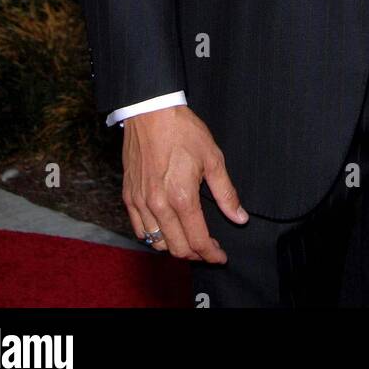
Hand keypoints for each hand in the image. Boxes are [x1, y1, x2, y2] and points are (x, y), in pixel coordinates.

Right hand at [121, 105, 247, 261]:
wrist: (150, 112)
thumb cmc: (182, 131)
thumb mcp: (213, 158)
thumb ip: (226, 193)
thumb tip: (239, 217)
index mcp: (182, 197)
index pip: (198, 240)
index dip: (212, 254)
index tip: (220, 256)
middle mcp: (158, 205)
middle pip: (177, 248)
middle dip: (195, 254)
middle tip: (208, 250)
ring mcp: (140, 202)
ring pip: (157, 243)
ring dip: (175, 247)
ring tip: (188, 240)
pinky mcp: (129, 196)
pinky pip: (139, 230)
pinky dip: (154, 237)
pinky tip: (166, 229)